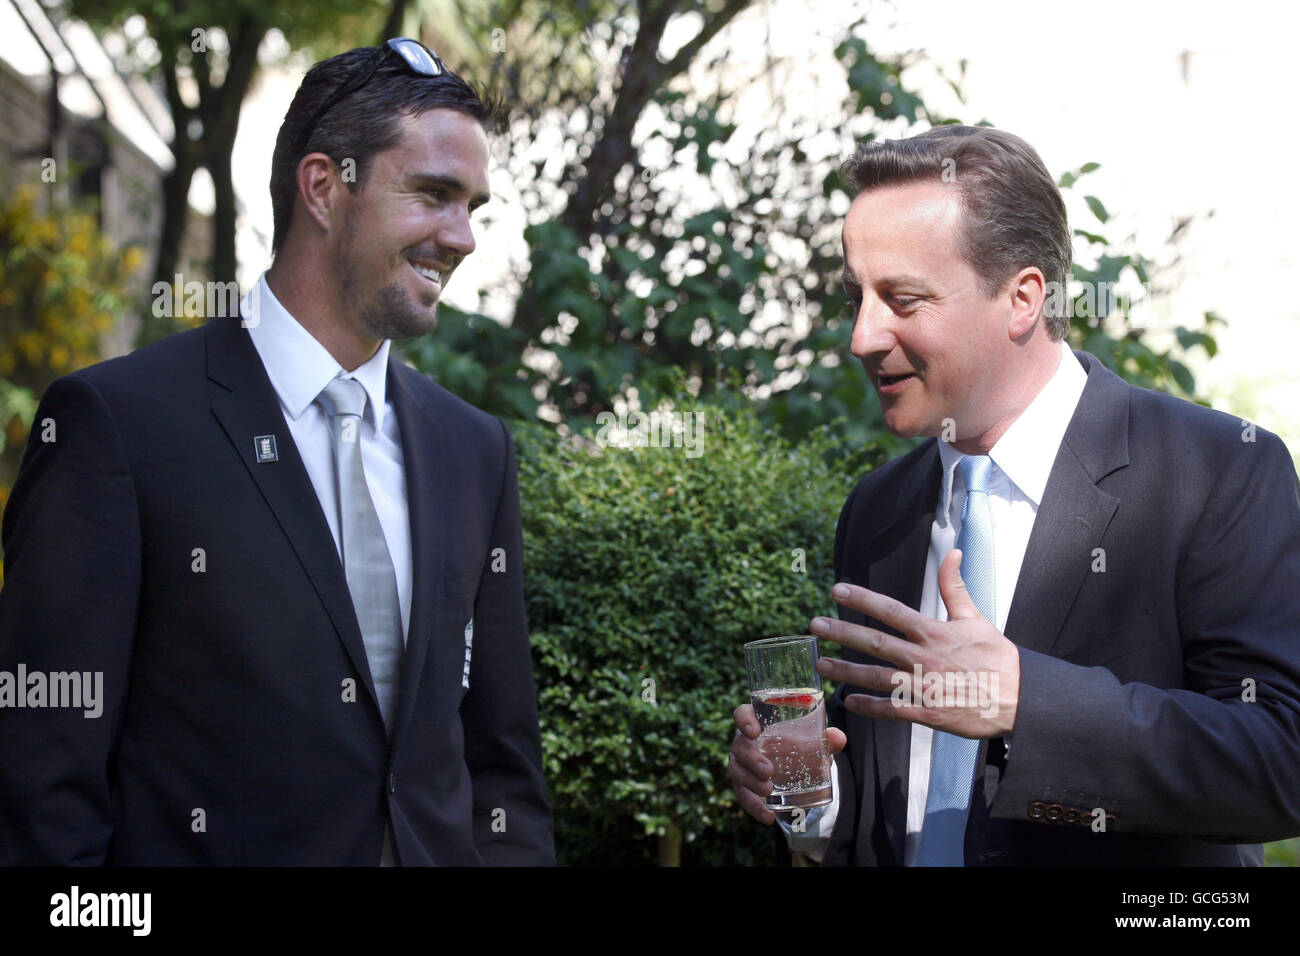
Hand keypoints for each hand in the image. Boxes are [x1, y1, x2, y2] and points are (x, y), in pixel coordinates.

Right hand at [728, 703, 845, 824]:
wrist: (793, 767)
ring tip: (768, 790)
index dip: (743, 720)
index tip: (753, 731)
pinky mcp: (743, 785)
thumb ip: (826, 738)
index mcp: (758, 722)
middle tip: (768, 770)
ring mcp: (741, 764)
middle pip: (739, 746)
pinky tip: (768, 816)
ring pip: (737, 771)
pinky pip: (743, 796)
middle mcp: (744, 741)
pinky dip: (754, 807)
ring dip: (751, 782)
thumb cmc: (797, 744)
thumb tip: (839, 738)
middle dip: (752, 759)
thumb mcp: (812, 741)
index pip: (742, 714)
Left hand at [810, 549, 1020, 738]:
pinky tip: (849, 701)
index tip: (837, 590)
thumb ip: (955, 588)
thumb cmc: (997, 658)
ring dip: (846, 670)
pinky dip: (869, 706)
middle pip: (876, 643)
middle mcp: (926, 658)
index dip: (863, 599)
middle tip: (814, 625)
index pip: (892, 611)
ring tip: (820, 664)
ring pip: (877, 677)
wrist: (1020, 700)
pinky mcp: (928, 713)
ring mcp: (925, 687)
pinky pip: (891, 709)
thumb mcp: (977, 618)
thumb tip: (953, 552)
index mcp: (936, 633)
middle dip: (843, 632)